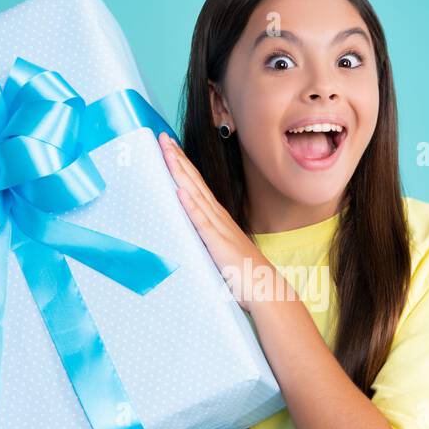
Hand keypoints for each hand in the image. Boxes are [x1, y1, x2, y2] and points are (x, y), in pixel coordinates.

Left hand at [158, 131, 277, 312]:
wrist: (266, 290)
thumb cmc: (246, 274)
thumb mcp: (222, 252)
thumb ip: (209, 241)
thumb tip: (194, 237)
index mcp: (218, 220)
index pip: (197, 186)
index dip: (182, 165)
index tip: (169, 147)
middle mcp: (218, 218)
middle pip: (194, 183)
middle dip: (177, 159)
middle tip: (162, 138)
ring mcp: (219, 229)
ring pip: (196, 195)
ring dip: (181, 174)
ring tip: (168, 153)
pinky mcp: (218, 244)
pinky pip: (202, 222)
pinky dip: (191, 205)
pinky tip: (181, 191)